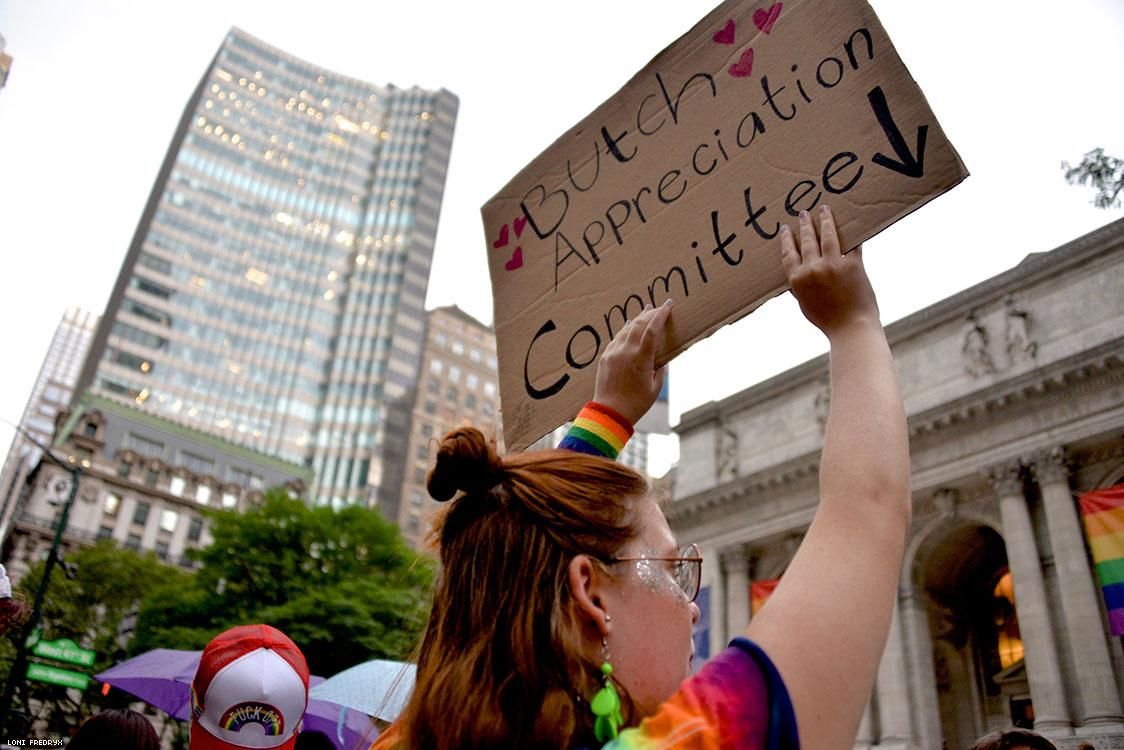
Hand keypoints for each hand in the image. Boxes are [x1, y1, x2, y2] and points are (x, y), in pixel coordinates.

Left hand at [592, 301, 671, 424]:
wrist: (609, 413)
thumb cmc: (636, 404)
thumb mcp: (655, 387)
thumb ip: (661, 369)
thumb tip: (663, 357)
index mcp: (641, 359)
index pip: (653, 329)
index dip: (661, 314)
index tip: (668, 305)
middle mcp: (626, 352)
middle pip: (638, 324)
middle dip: (650, 313)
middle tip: (658, 306)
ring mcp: (613, 353)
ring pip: (626, 329)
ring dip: (637, 319)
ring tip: (645, 311)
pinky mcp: (605, 357)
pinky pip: (616, 338)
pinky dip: (625, 330)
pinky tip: (628, 326)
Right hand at [780, 205, 878, 338]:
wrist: (851, 328)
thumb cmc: (827, 321)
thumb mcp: (805, 304)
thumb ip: (798, 288)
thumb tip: (795, 276)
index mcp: (797, 280)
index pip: (788, 253)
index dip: (786, 239)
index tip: (785, 229)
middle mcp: (813, 269)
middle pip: (806, 240)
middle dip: (805, 225)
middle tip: (803, 214)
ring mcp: (833, 265)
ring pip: (827, 235)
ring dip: (825, 219)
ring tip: (823, 209)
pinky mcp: (852, 264)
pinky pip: (851, 243)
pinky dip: (852, 232)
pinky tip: (850, 222)